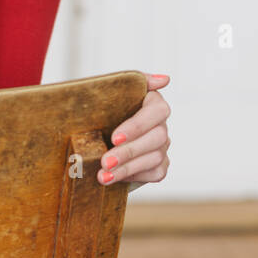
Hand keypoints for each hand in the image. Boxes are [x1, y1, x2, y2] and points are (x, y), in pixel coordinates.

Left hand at [98, 73, 170, 190]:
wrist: (94, 135)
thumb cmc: (104, 111)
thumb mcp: (113, 91)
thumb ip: (137, 80)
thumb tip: (164, 79)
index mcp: (153, 102)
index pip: (157, 111)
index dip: (137, 126)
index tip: (115, 138)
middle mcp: (161, 124)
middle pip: (157, 138)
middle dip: (129, 152)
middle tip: (106, 161)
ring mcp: (162, 146)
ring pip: (155, 158)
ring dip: (127, 168)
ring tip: (104, 175)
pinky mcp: (159, 165)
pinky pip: (155, 173)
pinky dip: (133, 176)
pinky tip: (114, 178)